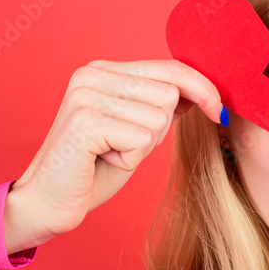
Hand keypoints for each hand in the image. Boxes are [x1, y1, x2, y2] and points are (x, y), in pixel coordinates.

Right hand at [6, 59, 222, 245]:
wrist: (49, 202)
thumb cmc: (94, 168)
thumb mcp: (136, 129)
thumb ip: (160, 104)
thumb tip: (201, 90)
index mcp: (104, 70)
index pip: (169, 67)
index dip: (202, 88)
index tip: (219, 111)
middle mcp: (91, 74)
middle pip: (169, 93)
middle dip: (158, 130)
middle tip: (123, 146)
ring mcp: (86, 95)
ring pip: (158, 118)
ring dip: (142, 147)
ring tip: (110, 153)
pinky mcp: (85, 121)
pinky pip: (142, 139)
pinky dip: (130, 160)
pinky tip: (103, 161)